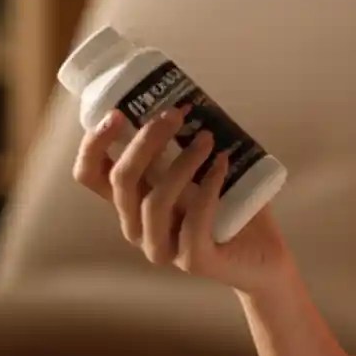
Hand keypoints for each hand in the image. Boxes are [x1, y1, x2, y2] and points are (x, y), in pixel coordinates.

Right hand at [72, 105, 297, 297]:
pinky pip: (194, 222)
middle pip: (121, 181)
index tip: (116, 112)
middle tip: (175, 114)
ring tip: (207, 138)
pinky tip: (222, 163)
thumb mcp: (204, 170)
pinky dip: (209, 187)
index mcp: (132, 203)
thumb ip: (188, 142)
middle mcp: (138, 227)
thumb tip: (190, 95)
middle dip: (145, 141)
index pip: (90, 175)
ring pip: (155, 201)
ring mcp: (162, 248)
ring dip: (181, 162)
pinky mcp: (193, 260)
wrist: (266, 257)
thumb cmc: (234, 209)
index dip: (94, 144)